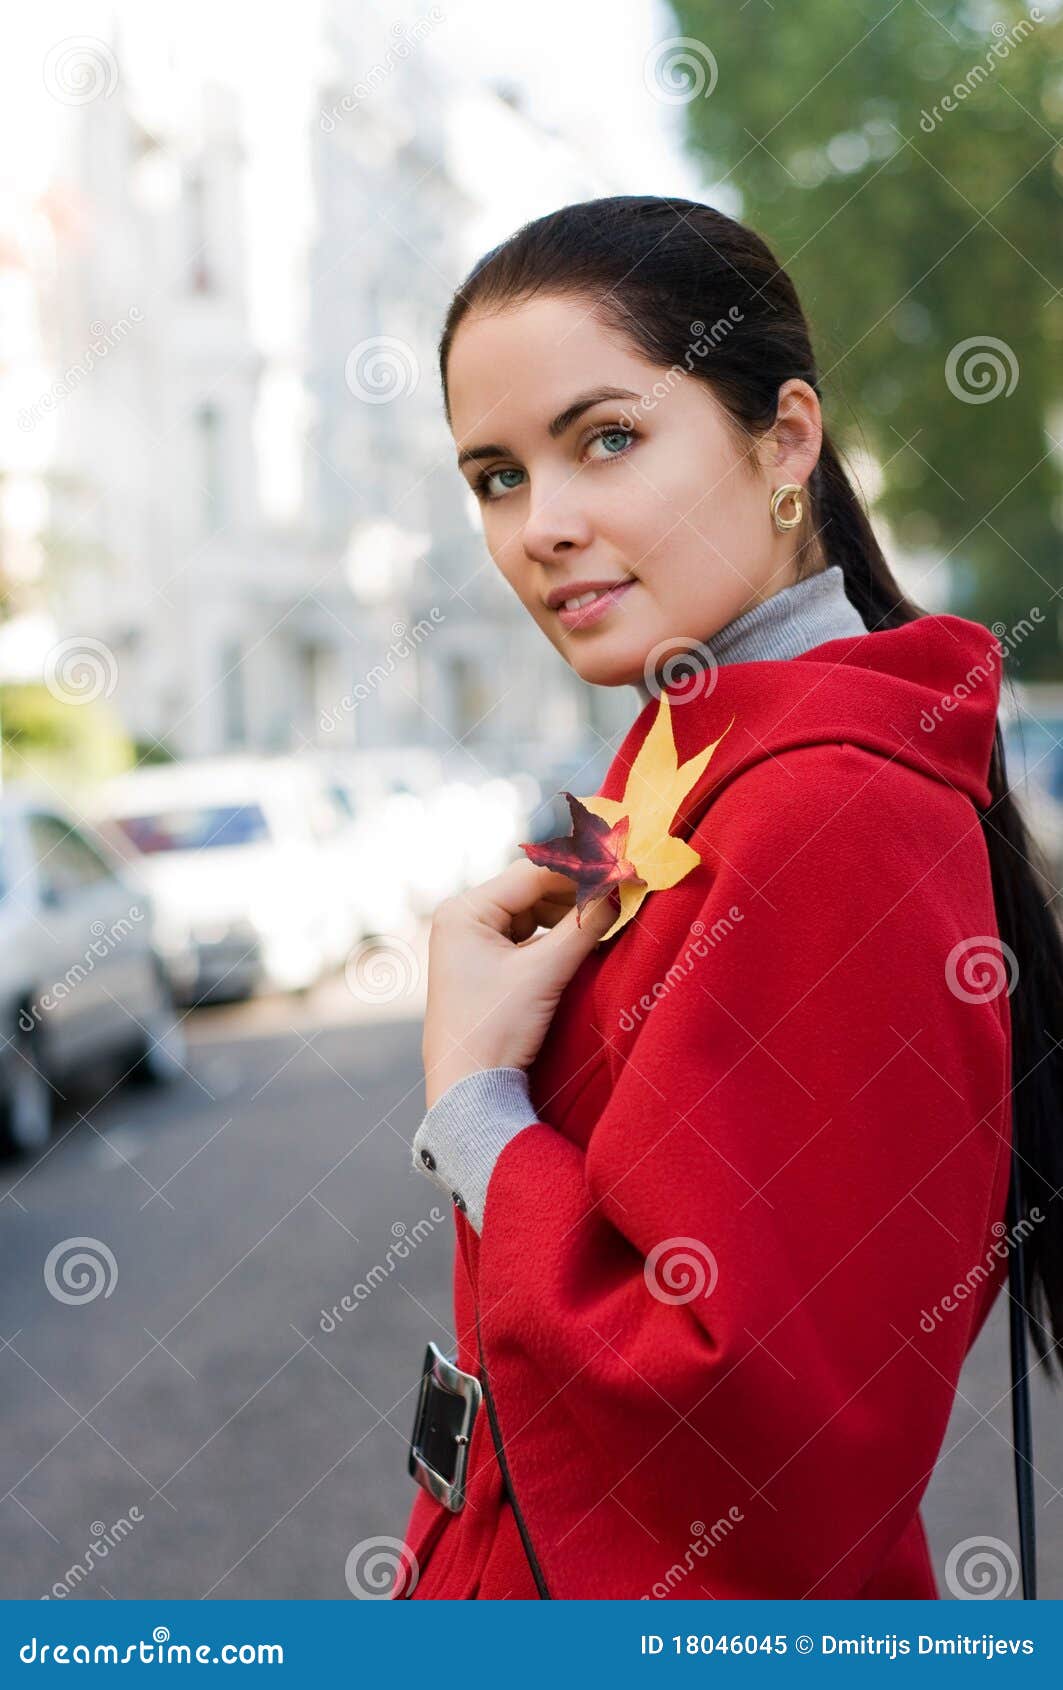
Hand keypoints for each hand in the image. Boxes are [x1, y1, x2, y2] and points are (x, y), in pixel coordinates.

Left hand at [422, 859, 618, 1109]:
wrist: (468, 1089)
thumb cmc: (495, 1029)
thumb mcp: (545, 973)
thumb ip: (584, 926)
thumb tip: (620, 890)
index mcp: (464, 911)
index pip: (533, 875)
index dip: (581, 874)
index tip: (621, 873)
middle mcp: (461, 919)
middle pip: (532, 891)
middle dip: (576, 896)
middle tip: (619, 897)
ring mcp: (469, 942)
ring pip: (532, 914)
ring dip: (568, 917)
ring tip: (606, 921)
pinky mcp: (482, 965)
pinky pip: (525, 937)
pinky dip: (554, 938)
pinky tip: (583, 943)